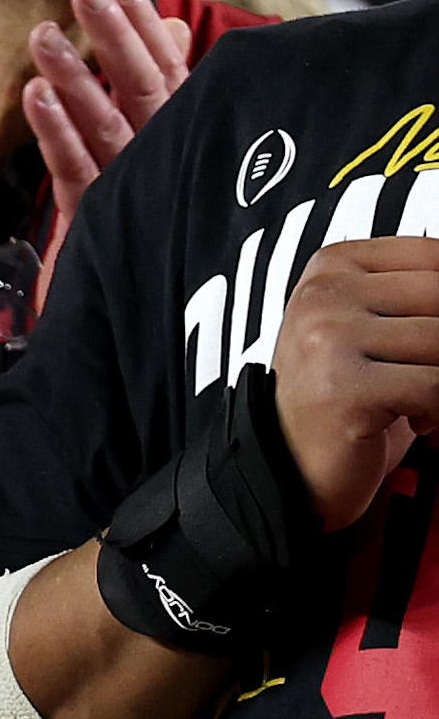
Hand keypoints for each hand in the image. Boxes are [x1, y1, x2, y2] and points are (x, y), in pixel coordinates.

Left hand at [24, 0, 191, 312]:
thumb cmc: (141, 240)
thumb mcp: (153, 157)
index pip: (164, 76)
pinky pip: (79, 175)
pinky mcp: (104, 232)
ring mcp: (140, 198)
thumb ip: (161, 92)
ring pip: (110, 128)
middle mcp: (168, 167)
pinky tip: (34, 97)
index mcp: (178, 146)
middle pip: (145, 92)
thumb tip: (176, 31)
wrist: (121, 343)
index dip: (143, 30)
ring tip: (43, 33)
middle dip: (118, 38)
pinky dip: (59, 134)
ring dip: (78, 78)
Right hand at [274, 238, 438, 529]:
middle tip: (429, 370)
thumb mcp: (375, 325)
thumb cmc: (345, 394)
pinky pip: (434, 386)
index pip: (433, 256)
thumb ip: (418, 296)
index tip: (429, 340)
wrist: (293, 462)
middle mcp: (323, 297)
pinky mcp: (343, 388)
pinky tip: (419, 418)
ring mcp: (327, 339)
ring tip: (424, 398)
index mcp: (332, 268)